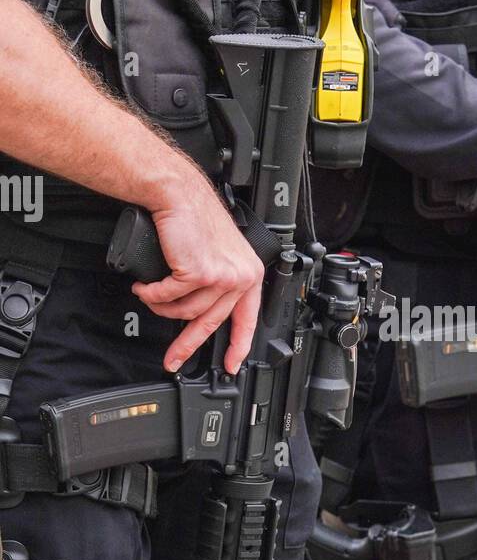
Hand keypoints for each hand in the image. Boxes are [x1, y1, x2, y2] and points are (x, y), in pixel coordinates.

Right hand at [131, 174, 264, 374]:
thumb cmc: (194, 218)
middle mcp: (239, 276)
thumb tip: (201, 312)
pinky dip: (152, 294)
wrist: (178, 194)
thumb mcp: (217, 254)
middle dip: (186, 345)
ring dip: (162, 307)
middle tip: (173, 359)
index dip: (237, 347)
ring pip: (185, 311)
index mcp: (248, 273)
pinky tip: (145, 287)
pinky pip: (169, 297)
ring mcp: (221, 276)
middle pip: (210, 323)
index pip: (247, 320)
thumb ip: (217, 283)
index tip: (230, 365)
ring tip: (151, 295)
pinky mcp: (199, 273)